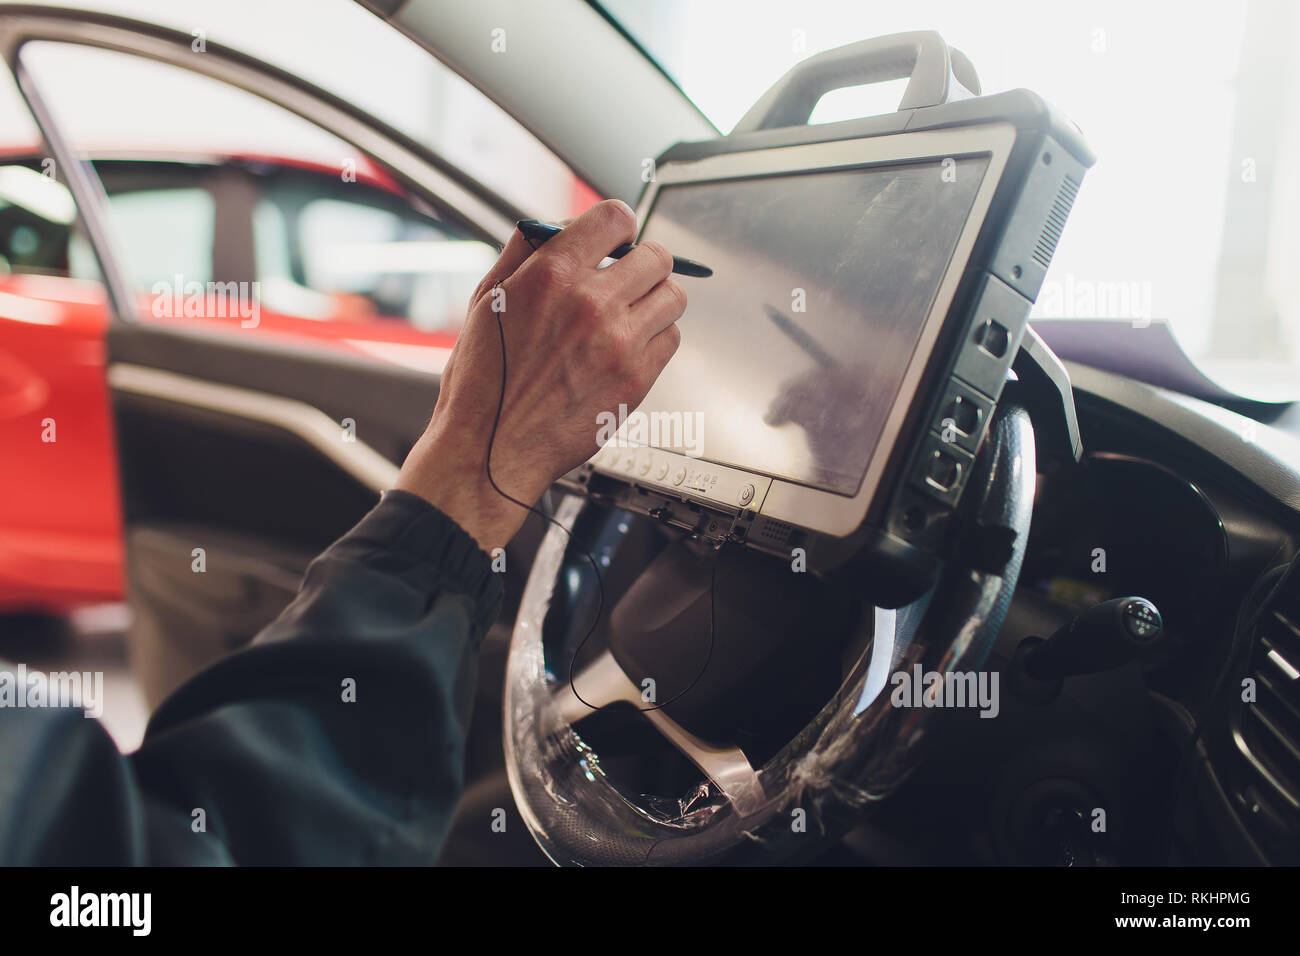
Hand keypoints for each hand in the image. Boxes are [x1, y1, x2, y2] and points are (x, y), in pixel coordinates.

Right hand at [396, 199, 686, 551]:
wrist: (492, 450)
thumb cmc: (483, 382)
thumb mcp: (486, 300)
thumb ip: (525, 253)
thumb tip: (559, 225)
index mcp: (551, 275)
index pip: (615, 217)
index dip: (619, 226)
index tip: (617, 240)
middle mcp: (591, 303)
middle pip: (657, 257)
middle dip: (642, 264)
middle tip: (626, 281)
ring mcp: (619, 342)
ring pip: (673, 297)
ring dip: (655, 301)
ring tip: (630, 316)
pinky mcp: (636, 379)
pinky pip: (670, 339)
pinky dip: (654, 339)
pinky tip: (626, 349)